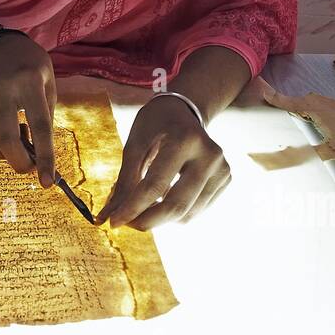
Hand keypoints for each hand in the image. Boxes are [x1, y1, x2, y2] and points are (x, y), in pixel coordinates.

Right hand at [0, 30, 57, 188]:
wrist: (2, 47)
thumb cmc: (33, 67)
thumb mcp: (49, 85)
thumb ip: (46, 118)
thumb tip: (38, 157)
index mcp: (29, 82)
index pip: (40, 126)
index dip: (45, 156)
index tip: (48, 181)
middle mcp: (3, 90)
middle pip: (8, 140)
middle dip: (21, 164)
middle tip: (32, 170)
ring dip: (14, 151)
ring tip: (24, 135)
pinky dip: (2, 139)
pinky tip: (10, 124)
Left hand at [97, 95, 230, 228]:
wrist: (185, 110)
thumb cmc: (155, 125)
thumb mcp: (135, 144)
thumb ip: (125, 181)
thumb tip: (109, 217)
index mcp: (185, 139)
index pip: (155, 185)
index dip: (132, 208)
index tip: (113, 223)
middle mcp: (209, 155)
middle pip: (176, 205)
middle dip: (147, 221)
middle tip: (127, 224)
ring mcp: (222, 168)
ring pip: (187, 214)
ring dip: (160, 218)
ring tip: (142, 206)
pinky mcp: (225, 179)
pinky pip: (196, 210)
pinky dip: (175, 213)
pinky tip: (164, 197)